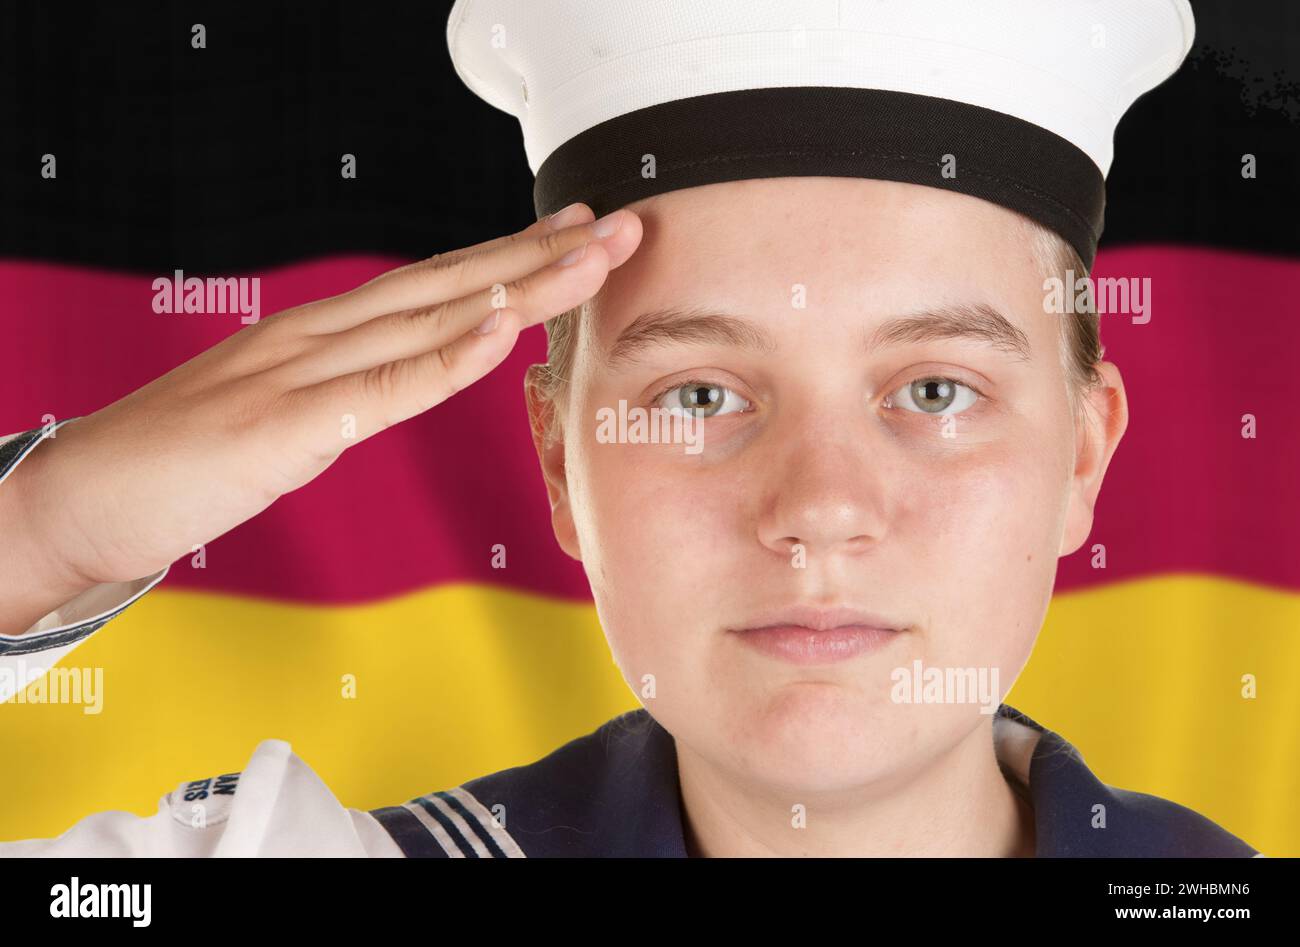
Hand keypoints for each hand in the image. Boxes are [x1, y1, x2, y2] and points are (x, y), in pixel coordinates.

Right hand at [0, 204, 641, 633]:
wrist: (82, 496)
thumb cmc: (181, 461)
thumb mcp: (287, 414)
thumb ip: (349, 393)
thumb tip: (408, 381)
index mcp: (322, 334)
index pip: (435, 285)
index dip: (510, 256)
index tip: (574, 235)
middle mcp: (319, 335)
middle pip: (448, 284)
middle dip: (539, 255)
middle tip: (615, 224)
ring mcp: (301, 373)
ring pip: (430, 320)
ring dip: (517, 285)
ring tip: (586, 257)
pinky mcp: (285, 425)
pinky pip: (382, 388)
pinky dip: (446, 358)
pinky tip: (498, 329)